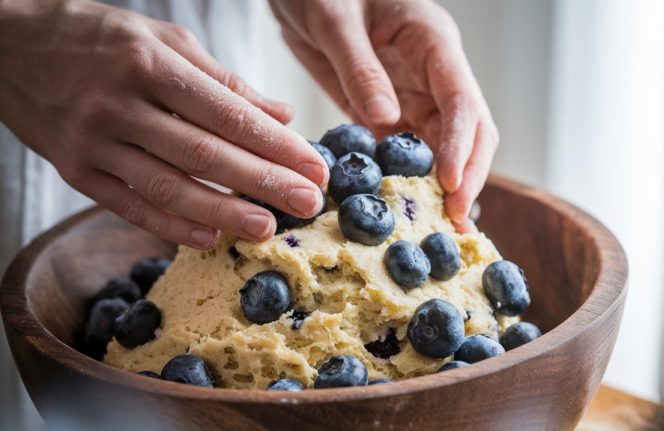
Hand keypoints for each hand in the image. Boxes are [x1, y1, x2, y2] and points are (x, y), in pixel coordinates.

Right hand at [0, 0, 327, 248]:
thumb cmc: (99, 39)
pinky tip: (208, 238)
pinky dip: (170, 226)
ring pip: (168, 187)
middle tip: (308, 204)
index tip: (315, 168)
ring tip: (266, 229)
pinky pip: (128, 206)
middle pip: (206, 155)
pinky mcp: (74, 171)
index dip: (277, 146)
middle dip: (264, 183)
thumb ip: (225, 83)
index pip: (229, 115)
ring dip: (223, 213)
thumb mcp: (165, 42)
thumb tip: (282, 116)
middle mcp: (121, 105)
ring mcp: (94, 142)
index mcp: (152, 65)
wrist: (8, 46)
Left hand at [270, 0, 497, 231]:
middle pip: (468, 128)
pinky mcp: (390, 108)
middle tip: (454, 220)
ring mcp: (414, 91)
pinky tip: (408, 206)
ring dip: (446, 184)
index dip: (460, 145)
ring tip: (440, 225)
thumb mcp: (334, 19)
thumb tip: (386, 121)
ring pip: (445, 144)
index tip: (451, 185)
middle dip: (467, 175)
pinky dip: (412, 178)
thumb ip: (359, 68)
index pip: (459, 99)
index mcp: (431, 39)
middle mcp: (433, 70)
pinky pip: (409, 147)